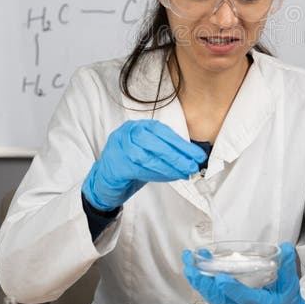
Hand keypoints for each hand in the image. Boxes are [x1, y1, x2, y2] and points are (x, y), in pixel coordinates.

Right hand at [82, 120, 205, 210]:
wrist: (107, 177)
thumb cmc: (131, 162)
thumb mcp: (148, 149)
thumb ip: (166, 150)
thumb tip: (191, 157)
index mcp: (138, 126)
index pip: (162, 132)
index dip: (181, 144)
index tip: (197, 154)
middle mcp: (127, 133)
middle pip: (155, 143)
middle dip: (177, 156)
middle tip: (192, 165)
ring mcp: (119, 147)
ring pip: (147, 157)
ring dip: (168, 167)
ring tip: (183, 173)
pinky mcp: (116, 164)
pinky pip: (139, 170)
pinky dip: (156, 175)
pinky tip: (168, 177)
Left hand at [182, 242, 304, 303]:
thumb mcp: (290, 287)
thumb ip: (287, 268)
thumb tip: (286, 246)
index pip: (243, 297)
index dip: (231, 288)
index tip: (220, 277)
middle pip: (218, 299)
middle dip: (202, 282)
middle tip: (191, 263)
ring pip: (211, 297)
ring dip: (198, 280)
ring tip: (189, 261)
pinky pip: (212, 296)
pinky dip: (203, 282)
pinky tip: (197, 267)